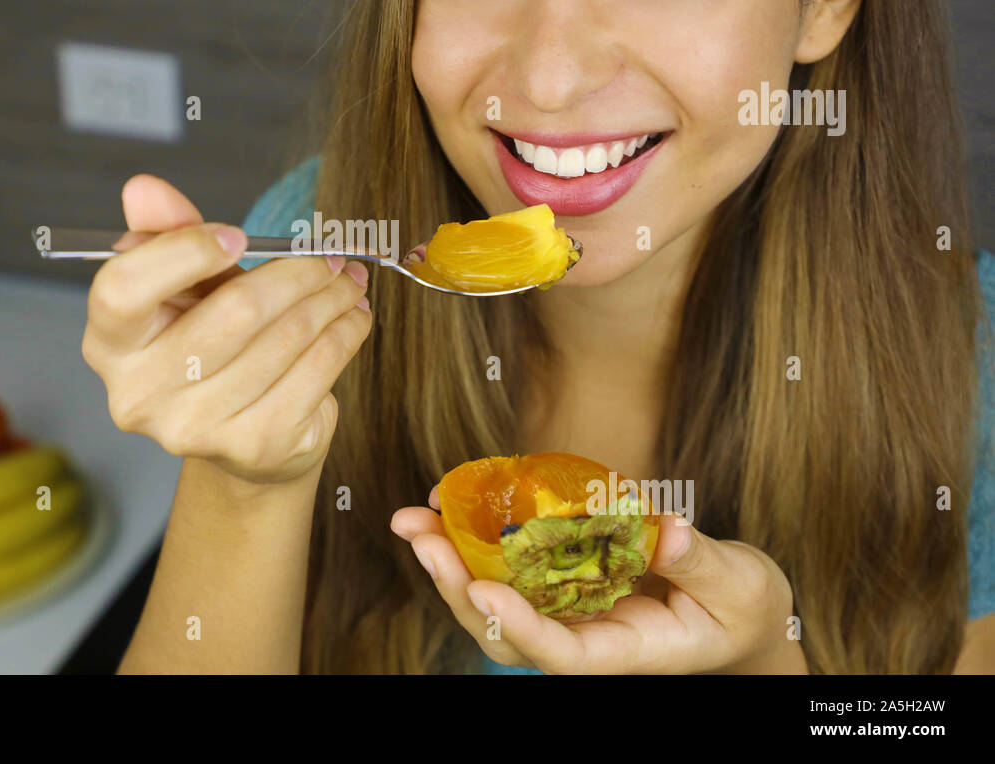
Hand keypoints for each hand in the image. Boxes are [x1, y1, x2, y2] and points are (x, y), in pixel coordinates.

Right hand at [82, 174, 371, 484]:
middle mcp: (140, 394)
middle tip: (329, 255)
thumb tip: (145, 188)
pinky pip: (315, 373)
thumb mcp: (184, 284)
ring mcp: (196, 428)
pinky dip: (344, 336)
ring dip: (330, 300)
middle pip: (231, 313)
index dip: (183, 253)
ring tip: (348, 280)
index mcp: (110, 343)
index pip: (125, 289)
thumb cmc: (207, 341)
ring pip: (284, 339)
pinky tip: (352, 319)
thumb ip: (166, 234)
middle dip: (295, 273)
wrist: (239, 432)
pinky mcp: (255, 446)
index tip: (238, 235)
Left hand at [391, 489, 807, 672]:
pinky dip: (476, 538)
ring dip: (449, 559)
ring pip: (496, 599)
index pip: (562, 654)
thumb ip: (699, 561)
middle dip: (456, 585)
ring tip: (412, 516)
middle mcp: (586, 637)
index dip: (519, 626)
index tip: (482, 588)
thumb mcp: (739, 585)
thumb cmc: (744, 607)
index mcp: (627, 652)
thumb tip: (666, 528)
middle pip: (506, 630)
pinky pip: (511, 567)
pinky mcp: (563, 581)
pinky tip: (449, 501)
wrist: (741, 617)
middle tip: (418, 533)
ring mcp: (569, 611)